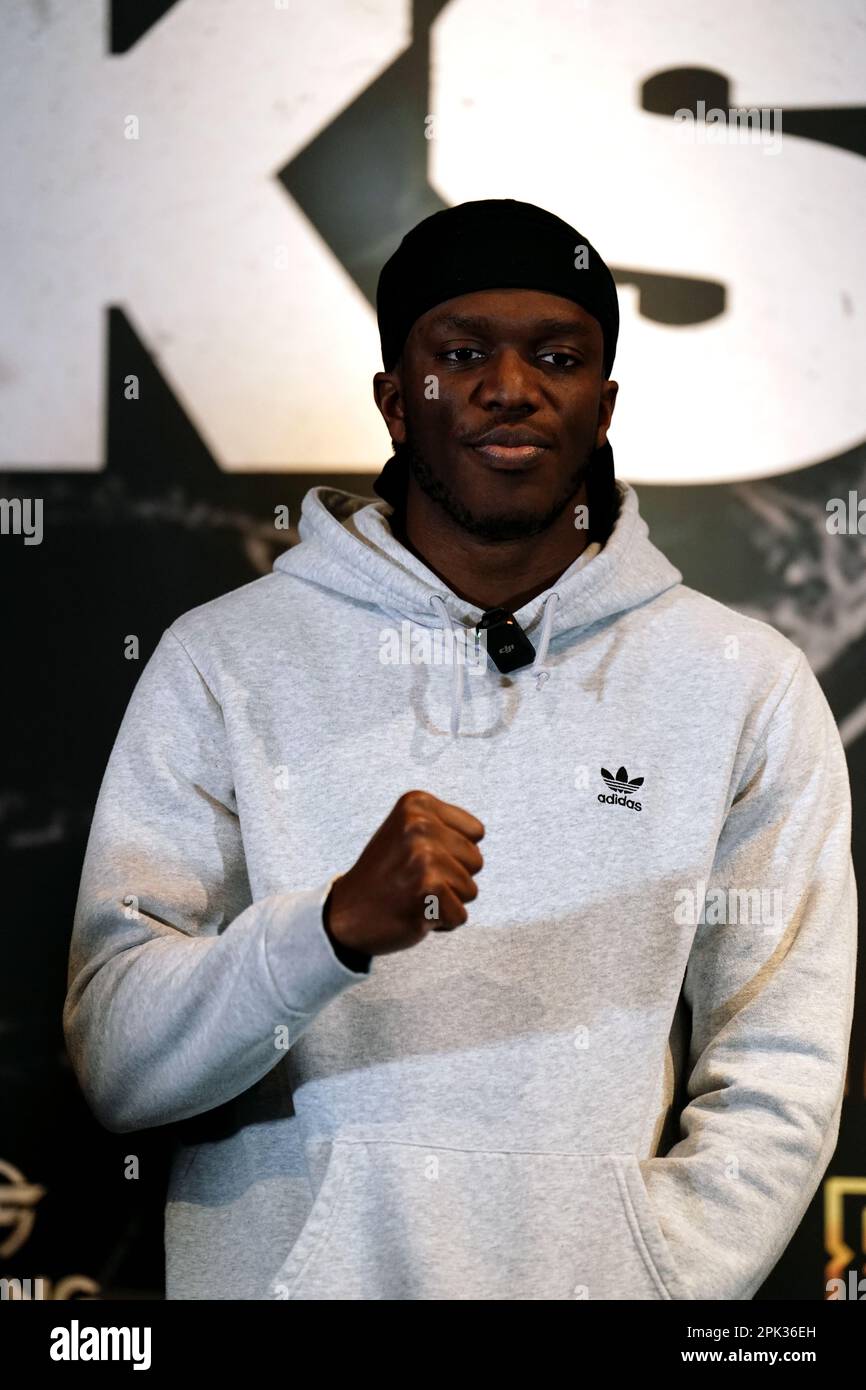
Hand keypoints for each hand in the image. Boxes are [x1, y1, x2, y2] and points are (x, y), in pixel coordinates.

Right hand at [324, 790, 484, 957]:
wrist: (345, 913)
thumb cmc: (384, 873)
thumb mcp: (406, 830)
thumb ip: (442, 825)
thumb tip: (479, 834)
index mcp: (417, 804)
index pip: (476, 833)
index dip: (454, 852)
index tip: (420, 857)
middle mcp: (420, 826)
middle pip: (476, 861)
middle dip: (452, 878)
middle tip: (415, 880)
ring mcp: (423, 859)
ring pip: (471, 890)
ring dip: (446, 901)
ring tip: (413, 895)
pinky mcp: (427, 892)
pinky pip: (460, 916)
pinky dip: (440, 923)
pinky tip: (413, 913)